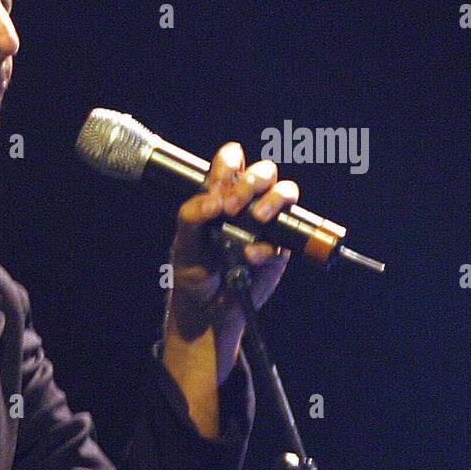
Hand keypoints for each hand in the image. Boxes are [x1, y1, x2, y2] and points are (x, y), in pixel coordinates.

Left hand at [166, 142, 298, 384]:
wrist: (206, 307)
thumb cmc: (193, 269)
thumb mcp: (184, 242)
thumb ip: (192, 216)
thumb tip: (213, 202)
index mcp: (221, 194)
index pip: (231, 162)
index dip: (229, 162)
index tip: (218, 183)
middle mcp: (247, 203)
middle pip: (264, 171)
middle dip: (252, 181)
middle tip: (232, 206)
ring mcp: (267, 223)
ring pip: (286, 192)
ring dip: (273, 200)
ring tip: (255, 218)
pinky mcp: (280, 247)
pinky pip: (285, 235)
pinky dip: (267, 244)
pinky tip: (249, 255)